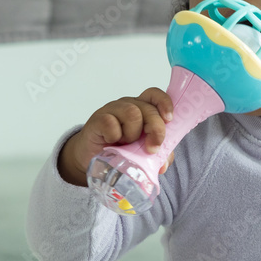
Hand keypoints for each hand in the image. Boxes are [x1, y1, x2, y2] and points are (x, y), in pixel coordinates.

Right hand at [58, 89, 175, 185]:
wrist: (91, 157)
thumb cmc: (119, 150)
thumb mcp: (143, 153)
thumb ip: (158, 155)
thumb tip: (164, 165)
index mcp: (142, 109)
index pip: (155, 95)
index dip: (165, 103)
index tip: (169, 119)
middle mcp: (129, 105)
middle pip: (149, 108)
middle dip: (155, 129)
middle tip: (151, 148)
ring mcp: (112, 110)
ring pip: (132, 113)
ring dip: (133, 133)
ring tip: (125, 143)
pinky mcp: (98, 119)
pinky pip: (111, 122)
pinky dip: (114, 135)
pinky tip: (111, 141)